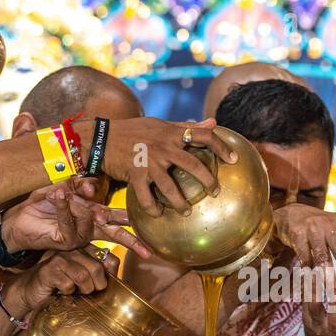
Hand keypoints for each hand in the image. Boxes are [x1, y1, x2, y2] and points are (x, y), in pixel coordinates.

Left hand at [1, 181, 150, 257]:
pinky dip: (64, 207)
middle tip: (148, 253)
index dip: (130, 221)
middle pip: (114, 235)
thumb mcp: (60, 189)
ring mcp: (76, 238)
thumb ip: (77, 185)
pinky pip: (70, 224)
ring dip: (80, 206)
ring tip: (66, 192)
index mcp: (90, 217)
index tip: (144, 219)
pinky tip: (58, 195)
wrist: (16, 220)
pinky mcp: (63, 241)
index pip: (115, 220)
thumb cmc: (39, 205)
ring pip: (91, 223)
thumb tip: (94, 186)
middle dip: (131, 242)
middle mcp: (87, 230)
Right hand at [4, 248, 117, 314]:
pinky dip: (67, 293)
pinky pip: (68, 284)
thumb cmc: (61, 287)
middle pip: (97, 268)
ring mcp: (60, 258)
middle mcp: (74, 250)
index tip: (102, 286)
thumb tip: (118, 281)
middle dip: (96, 287)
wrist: (32, 292)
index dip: (111, 276)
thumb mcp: (84, 281)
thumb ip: (100, 276)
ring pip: (83, 276)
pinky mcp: (49, 269)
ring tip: (75, 292)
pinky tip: (60, 291)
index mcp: (86, 250)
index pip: (111, 259)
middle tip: (87, 292)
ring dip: (82, 290)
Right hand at [101, 117, 233, 214]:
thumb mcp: (161, 124)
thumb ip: (187, 126)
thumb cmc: (134, 130)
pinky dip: (153, 208)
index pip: (204, 135)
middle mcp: (163, 146)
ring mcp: (149, 161)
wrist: (102, 137)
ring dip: (180, 202)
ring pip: (170, 187)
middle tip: (215, 191)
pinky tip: (159, 213)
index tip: (234, 159)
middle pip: (192, 165)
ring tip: (187, 211)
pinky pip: (146, 197)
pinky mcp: (135, 174)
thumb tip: (213, 122)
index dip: (222, 146)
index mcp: (172, 133)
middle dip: (207, 181)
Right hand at [272, 204, 335, 295]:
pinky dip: (309, 272)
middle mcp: (332, 224)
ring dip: (329, 277)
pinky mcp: (298, 235)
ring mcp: (314, 229)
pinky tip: (313, 286)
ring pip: (323, 257)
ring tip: (334, 295)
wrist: (294, 215)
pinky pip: (304, 257)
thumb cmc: (325, 225)